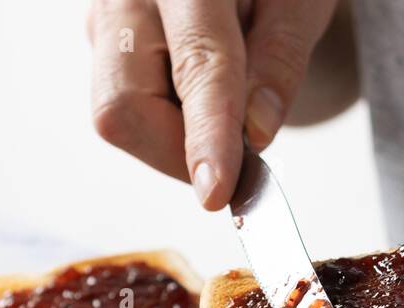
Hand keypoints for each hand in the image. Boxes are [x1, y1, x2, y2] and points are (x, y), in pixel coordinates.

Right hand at [88, 0, 339, 208]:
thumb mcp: (300, 2)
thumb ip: (281, 60)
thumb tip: (255, 133)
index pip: (196, 65)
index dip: (208, 136)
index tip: (217, 192)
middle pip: (124, 105)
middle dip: (179, 151)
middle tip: (235, 154)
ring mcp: (106, 23)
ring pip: (120, 119)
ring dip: (177, 139)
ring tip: (220, 104)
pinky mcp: (103, 47)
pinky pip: (128, 111)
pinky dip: (169, 124)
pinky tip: (196, 93)